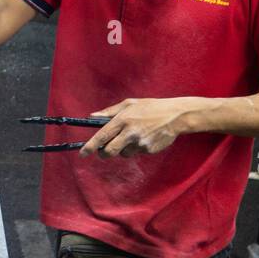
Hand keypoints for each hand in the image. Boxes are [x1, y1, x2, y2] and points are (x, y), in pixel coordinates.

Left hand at [79, 97, 199, 157]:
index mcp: (123, 120)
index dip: (90, 146)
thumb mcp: (129, 104)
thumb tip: (92, 116)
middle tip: (104, 151)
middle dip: (104, 153)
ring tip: (133, 136)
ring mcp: (140, 143)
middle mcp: (130, 133)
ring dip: (123, 149)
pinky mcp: (148, 150)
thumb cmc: (151, 107)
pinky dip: (136, 148)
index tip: (83, 153)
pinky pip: (136, 153)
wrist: (176, 116)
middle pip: (109, 151)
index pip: (102, 136)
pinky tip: (144, 138)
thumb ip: (109, 112)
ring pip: (123, 153)